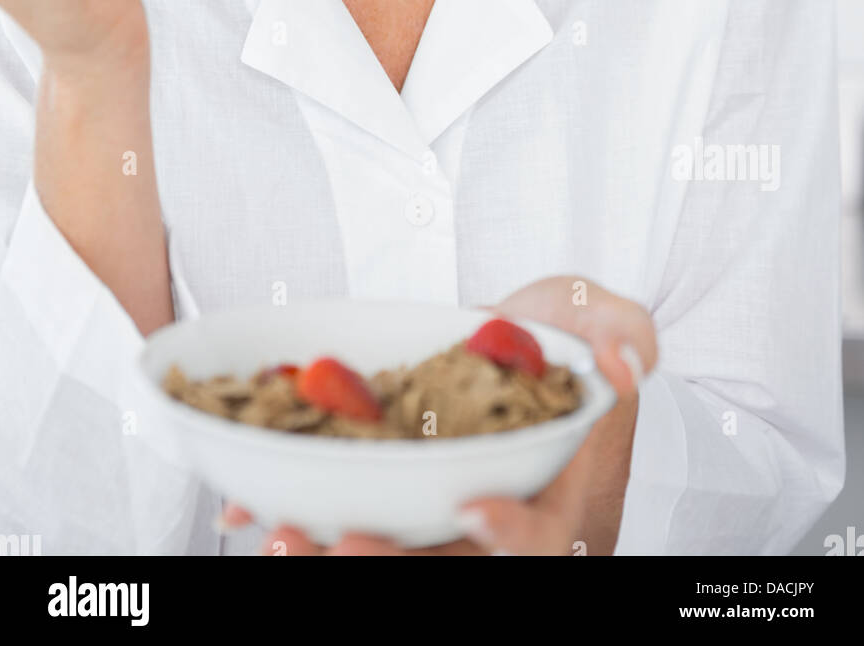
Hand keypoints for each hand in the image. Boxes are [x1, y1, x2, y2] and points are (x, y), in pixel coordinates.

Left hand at [223, 275, 656, 555]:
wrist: (510, 339)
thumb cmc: (558, 334)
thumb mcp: (599, 313)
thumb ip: (622, 330)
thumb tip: (629, 362)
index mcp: (552, 491)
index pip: (541, 535)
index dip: (510, 529)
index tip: (472, 501)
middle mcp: (487, 517)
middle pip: (445, 564)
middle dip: (390, 561)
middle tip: (341, 539)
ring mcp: (431, 511)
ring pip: (388, 553)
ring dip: (330, 553)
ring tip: (279, 533)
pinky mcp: (385, 492)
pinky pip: (342, 516)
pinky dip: (296, 515)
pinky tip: (248, 507)